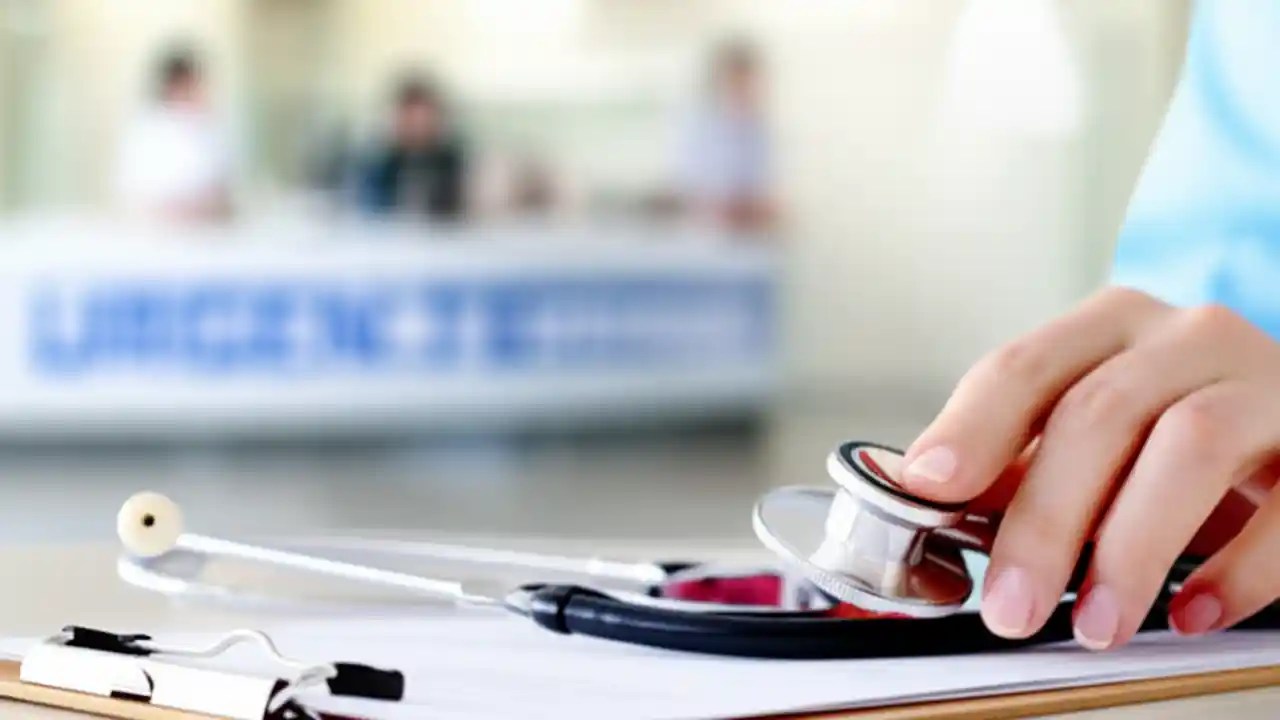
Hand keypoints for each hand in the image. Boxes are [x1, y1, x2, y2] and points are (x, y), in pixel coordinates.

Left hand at [900, 287, 1279, 649]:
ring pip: (1189, 445)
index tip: (928, 486)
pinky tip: (1192, 615)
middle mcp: (1185, 338)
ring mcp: (1263, 382)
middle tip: (1010, 606)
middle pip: (1097, 413)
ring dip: (1131, 547)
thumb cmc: (1175, 431)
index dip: (971, 427)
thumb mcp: (1093, 436)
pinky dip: (1237, 570)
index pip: (1023, 368)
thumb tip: (921, 498)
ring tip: (1095, 623)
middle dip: (1044, 520)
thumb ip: (1016, 463)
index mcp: (1109, 328)